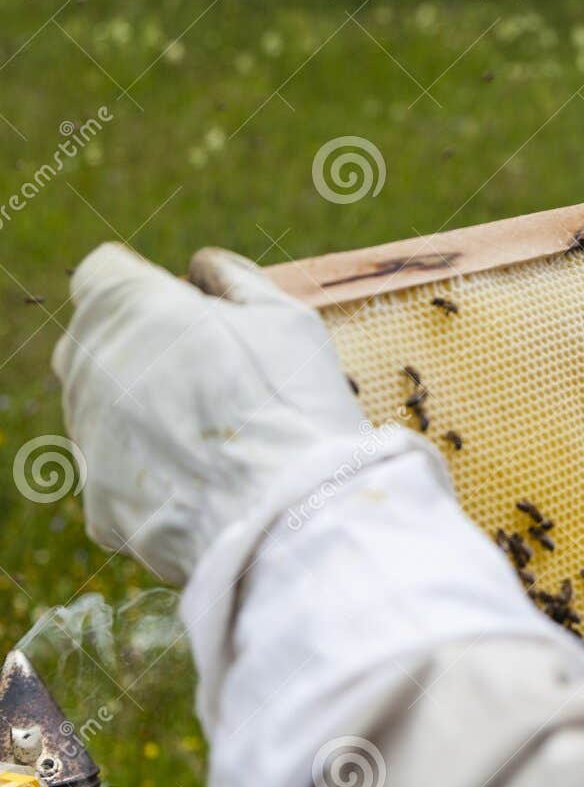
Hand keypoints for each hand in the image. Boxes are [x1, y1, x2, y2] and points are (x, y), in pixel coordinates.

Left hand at [52, 244, 368, 582]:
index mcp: (127, 306)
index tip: (196, 314)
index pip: (105, 273)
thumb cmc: (295, 404)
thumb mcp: (286, 317)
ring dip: (147, 413)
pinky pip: (121, 476)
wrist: (291, 517)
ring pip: (106, 411)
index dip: (154, 289)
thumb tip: (204, 269)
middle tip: (221, 378)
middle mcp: (86, 368)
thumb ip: (233, 279)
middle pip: (99, 343)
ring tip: (222, 437)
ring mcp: (86, 441)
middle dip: (147, 350)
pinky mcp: (97, 505)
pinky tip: (210, 484)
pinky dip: (156, 476)